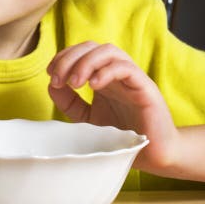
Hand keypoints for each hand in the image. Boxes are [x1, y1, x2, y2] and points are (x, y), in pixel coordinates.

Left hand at [46, 41, 179, 172]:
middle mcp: (117, 73)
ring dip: (86, 62)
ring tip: (74, 83)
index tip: (51, 74)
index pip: (82, 51)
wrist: (153, 157)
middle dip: (70, 57)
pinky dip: (107, 71)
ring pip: (109, 51)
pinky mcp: (146, 89)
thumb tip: (52, 84)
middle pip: (92, 46)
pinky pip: (127, 68)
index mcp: (103, 76)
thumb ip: (70, 103)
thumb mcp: (88, 119)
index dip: (64, 57)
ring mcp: (132, 78)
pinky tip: (93, 86)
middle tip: (58, 78)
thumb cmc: (123, 137)